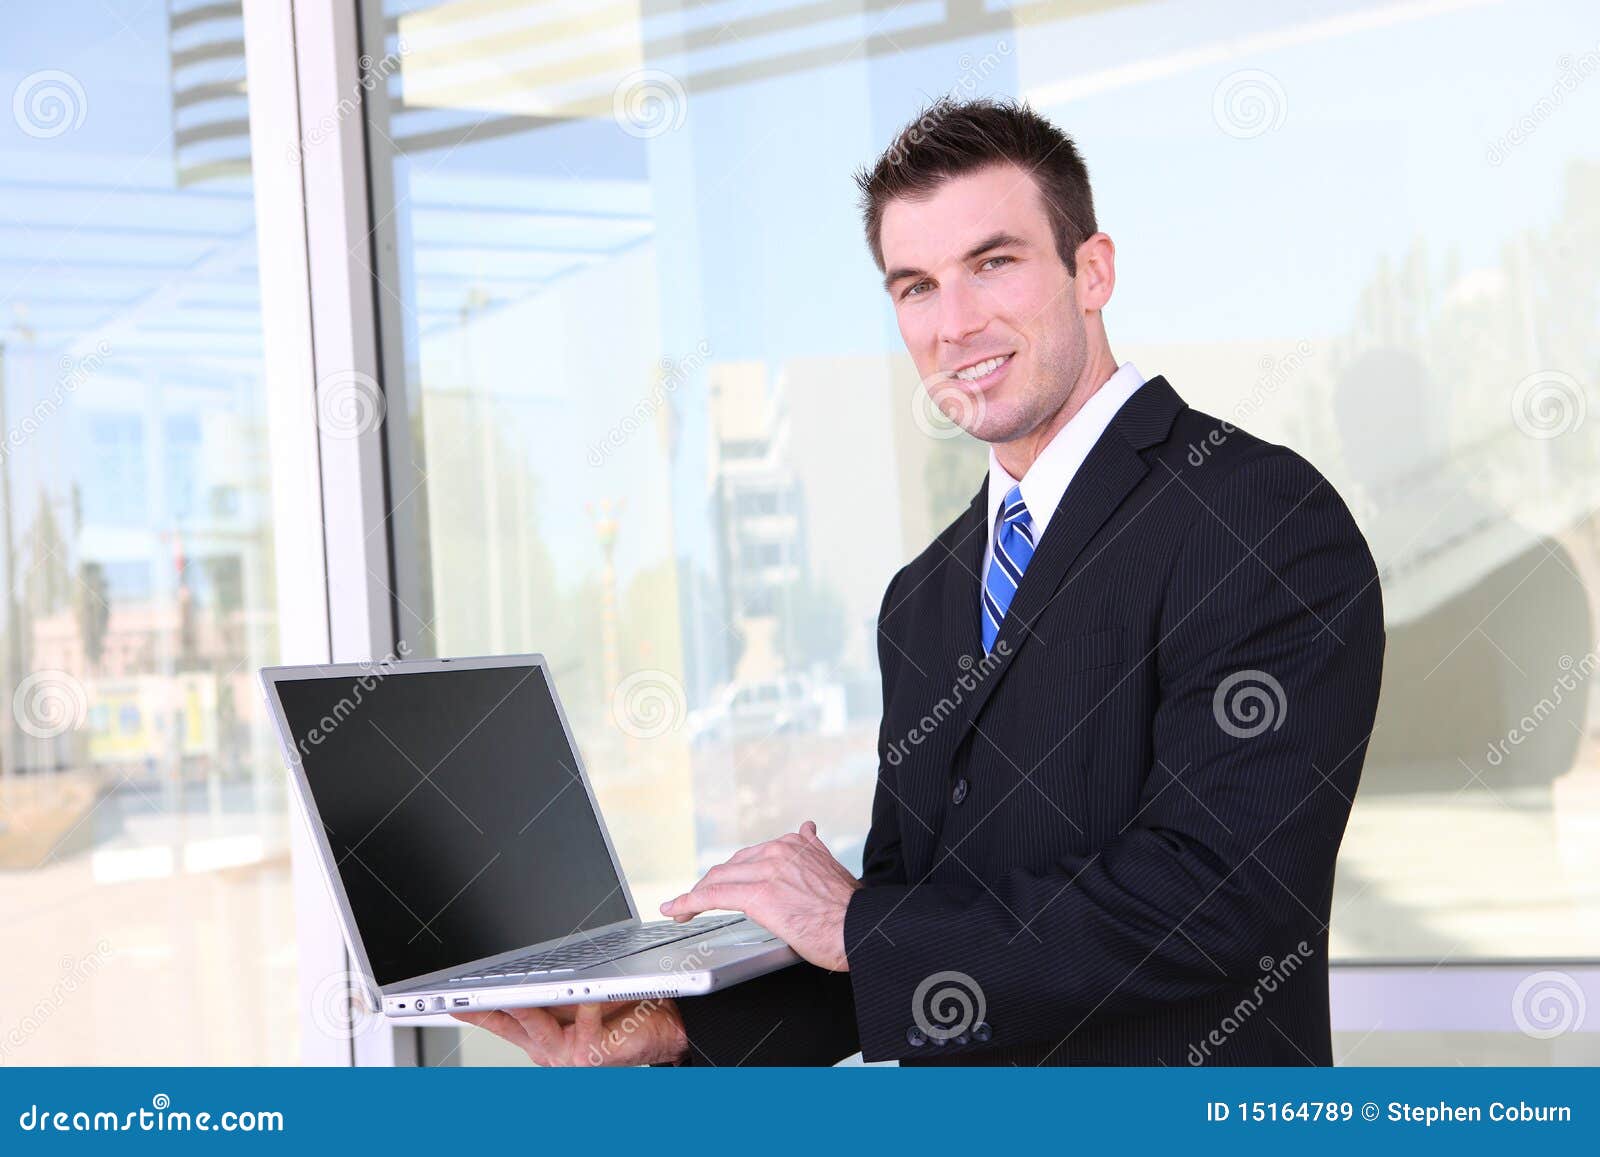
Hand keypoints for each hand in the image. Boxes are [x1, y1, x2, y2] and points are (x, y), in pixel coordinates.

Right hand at [451, 998, 686, 1065]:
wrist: (668, 1030)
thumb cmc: (626, 1010)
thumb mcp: (579, 997)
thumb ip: (553, 988)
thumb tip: (526, 961)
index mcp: (540, 1037)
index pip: (498, 1019)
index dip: (470, 1009)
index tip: (447, 998)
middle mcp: (549, 1050)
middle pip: (507, 1023)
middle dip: (481, 1008)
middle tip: (459, 995)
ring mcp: (569, 1054)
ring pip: (535, 1023)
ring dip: (522, 1002)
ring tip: (510, 986)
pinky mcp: (594, 1052)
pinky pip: (584, 1018)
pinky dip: (583, 999)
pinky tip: (584, 987)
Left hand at [659, 820, 861, 971]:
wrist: (862, 928)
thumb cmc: (850, 910)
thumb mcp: (832, 867)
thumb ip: (812, 850)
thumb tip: (807, 828)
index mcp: (795, 844)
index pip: (750, 856)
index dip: (731, 871)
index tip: (721, 881)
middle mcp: (779, 851)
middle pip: (730, 865)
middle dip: (710, 883)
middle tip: (695, 900)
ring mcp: (767, 871)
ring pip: (718, 878)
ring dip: (695, 894)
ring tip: (681, 909)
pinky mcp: (757, 895)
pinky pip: (713, 895)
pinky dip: (688, 902)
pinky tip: (676, 910)